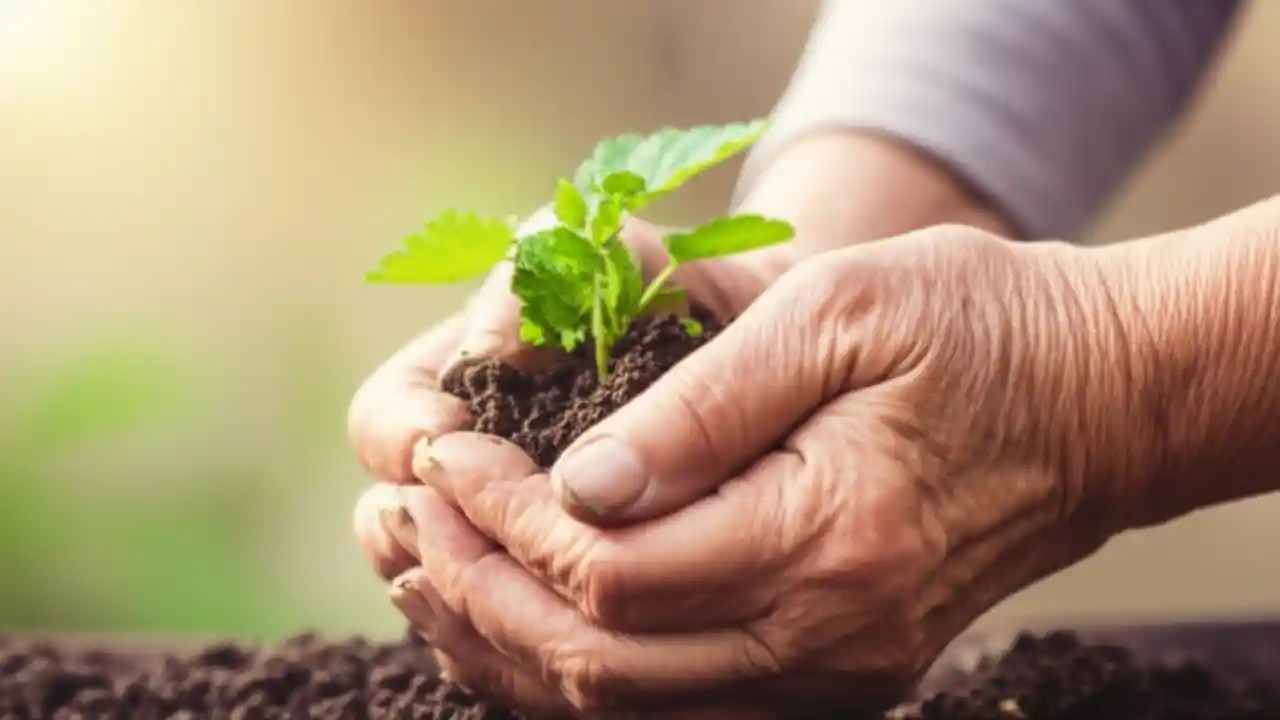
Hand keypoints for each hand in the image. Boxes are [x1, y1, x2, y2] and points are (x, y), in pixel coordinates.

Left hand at [360, 225, 1145, 715]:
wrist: (1096, 399)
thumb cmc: (974, 328)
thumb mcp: (836, 315)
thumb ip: (700, 405)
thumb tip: (575, 485)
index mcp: (826, 541)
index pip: (613, 572)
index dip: (505, 520)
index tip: (443, 451)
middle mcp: (826, 636)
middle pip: (601, 662)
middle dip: (477, 588)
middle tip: (401, 515)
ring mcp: (832, 668)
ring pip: (626, 702)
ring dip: (508, 639)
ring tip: (423, 565)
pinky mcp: (833, 667)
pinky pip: (673, 698)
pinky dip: (576, 664)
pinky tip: (515, 611)